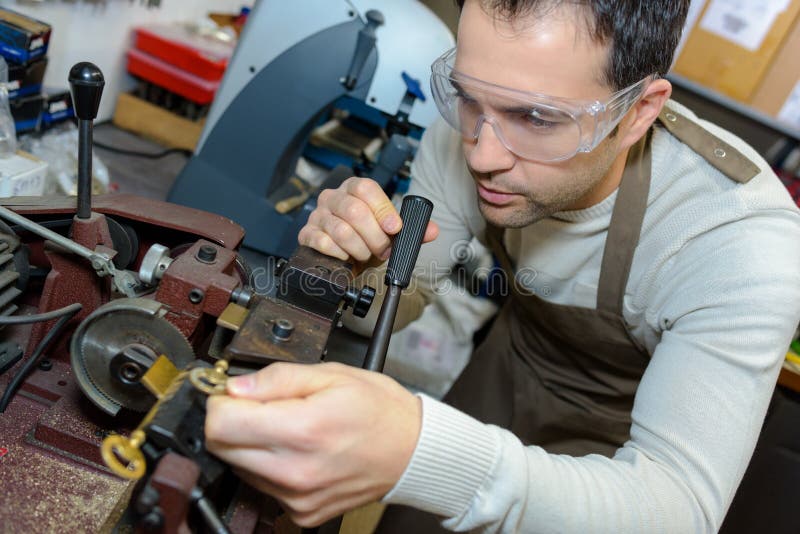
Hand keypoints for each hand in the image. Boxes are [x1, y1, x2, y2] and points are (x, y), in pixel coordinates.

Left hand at [205, 362, 421, 526]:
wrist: (412, 451)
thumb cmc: (379, 410)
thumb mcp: (332, 375)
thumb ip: (278, 378)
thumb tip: (236, 386)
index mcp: (302, 429)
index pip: (220, 424)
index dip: (220, 401)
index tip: (232, 392)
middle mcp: (295, 470)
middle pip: (220, 447)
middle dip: (230, 421)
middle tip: (257, 405)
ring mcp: (297, 497)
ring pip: (238, 467)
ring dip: (249, 444)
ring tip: (285, 426)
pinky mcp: (301, 513)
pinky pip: (262, 485)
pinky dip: (268, 465)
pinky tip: (296, 450)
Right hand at [298, 177, 438, 264]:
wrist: (345, 257)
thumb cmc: (367, 239)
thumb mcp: (390, 233)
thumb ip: (412, 230)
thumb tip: (432, 230)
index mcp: (354, 188)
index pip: (366, 188)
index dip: (382, 209)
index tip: (394, 228)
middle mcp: (333, 197)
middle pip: (354, 210)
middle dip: (374, 236)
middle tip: (383, 249)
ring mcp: (317, 215)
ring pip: (341, 231)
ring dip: (360, 249)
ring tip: (366, 254)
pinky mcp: (306, 234)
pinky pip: (324, 244)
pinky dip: (341, 255)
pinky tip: (347, 257)